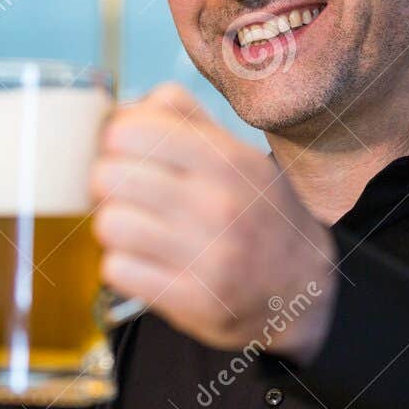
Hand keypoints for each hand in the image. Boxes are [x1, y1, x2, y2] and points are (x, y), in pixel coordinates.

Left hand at [90, 83, 336, 364]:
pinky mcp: (192, 300)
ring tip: (138, 229)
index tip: (130, 154)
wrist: (302, 286)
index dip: (117, 141)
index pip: (126, 131)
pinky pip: (117, 270)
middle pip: (107, 177)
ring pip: (108, 224)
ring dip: (115, 226)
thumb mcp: (237, 154)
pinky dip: (124, 266)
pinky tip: (147, 261)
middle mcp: (217, 205)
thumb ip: (184, 118)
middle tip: (129, 193)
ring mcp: (207, 257)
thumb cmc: (256, 211)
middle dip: (109, 184)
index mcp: (226, 160)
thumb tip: (127, 107)